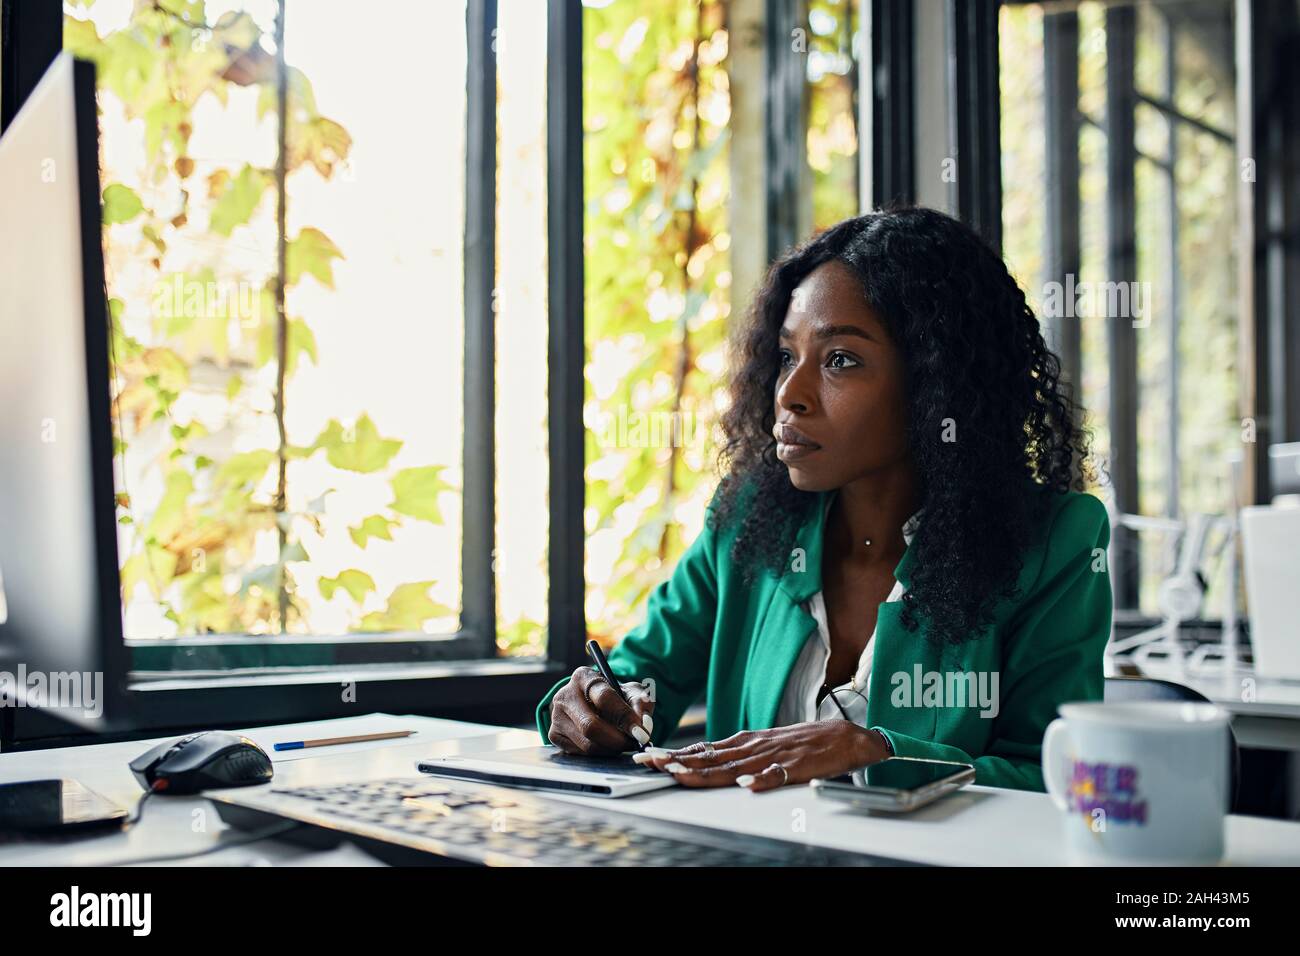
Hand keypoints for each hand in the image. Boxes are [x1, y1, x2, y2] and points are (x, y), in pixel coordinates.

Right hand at [548, 666, 654, 754]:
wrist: (593, 703)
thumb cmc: (614, 696)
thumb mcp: (630, 692)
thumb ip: (641, 702)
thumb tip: (643, 724)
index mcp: (583, 677)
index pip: (604, 698)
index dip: (624, 717)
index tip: (640, 732)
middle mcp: (565, 695)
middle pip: (591, 726)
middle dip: (617, 740)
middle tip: (633, 743)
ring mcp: (556, 716)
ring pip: (586, 744)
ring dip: (610, 749)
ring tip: (623, 743)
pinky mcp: (554, 734)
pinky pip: (580, 753)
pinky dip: (599, 753)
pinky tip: (607, 745)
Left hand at [633, 721, 889, 790]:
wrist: (844, 737)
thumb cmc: (802, 742)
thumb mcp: (763, 744)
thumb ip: (737, 754)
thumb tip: (705, 760)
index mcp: (745, 742)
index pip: (705, 750)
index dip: (677, 754)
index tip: (652, 757)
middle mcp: (754, 747)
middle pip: (711, 759)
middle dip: (679, 762)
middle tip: (653, 763)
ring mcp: (774, 756)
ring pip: (735, 767)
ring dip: (708, 772)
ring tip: (683, 774)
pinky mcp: (797, 766)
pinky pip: (777, 775)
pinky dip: (761, 780)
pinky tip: (746, 786)